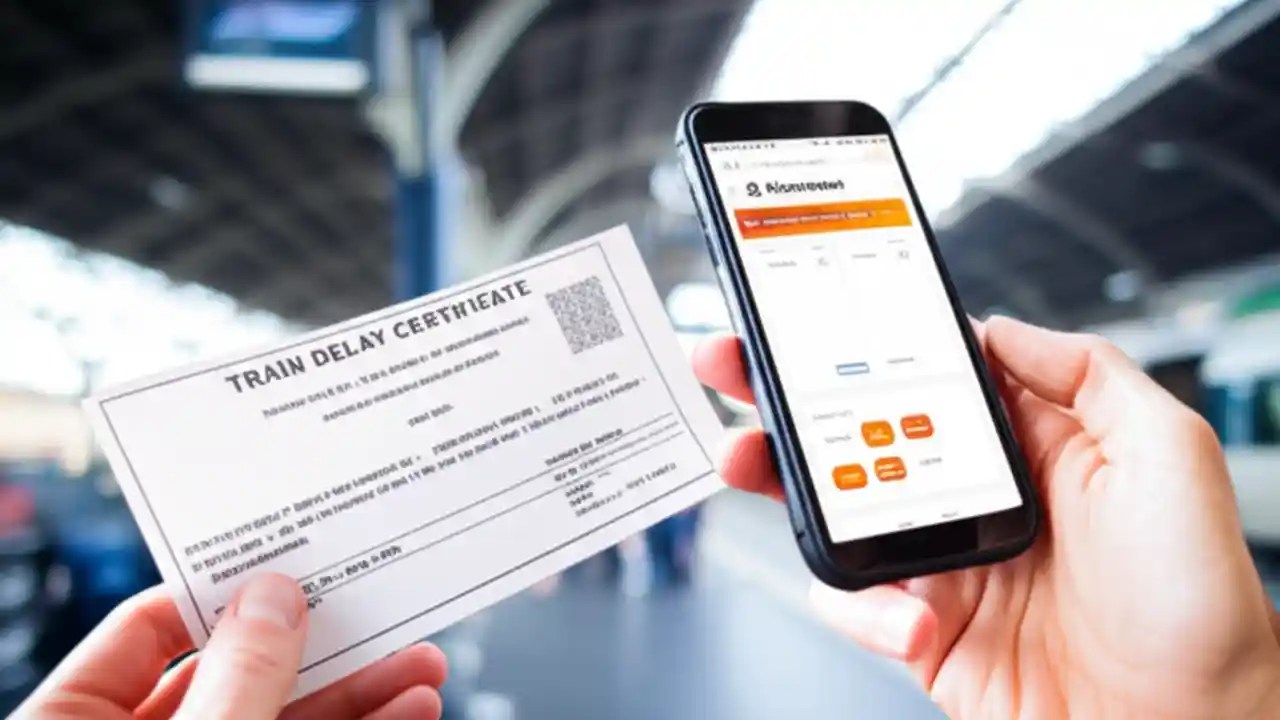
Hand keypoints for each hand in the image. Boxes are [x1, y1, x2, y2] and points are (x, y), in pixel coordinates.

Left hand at [18, 574, 446, 719]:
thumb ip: (238, 676)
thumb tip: (273, 593)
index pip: (147, 629)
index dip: (228, 592)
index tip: (299, 563)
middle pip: (238, 673)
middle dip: (326, 645)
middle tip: (388, 609)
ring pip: (288, 717)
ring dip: (363, 692)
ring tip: (425, 667)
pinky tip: (407, 712)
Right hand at [693, 316, 1279, 718]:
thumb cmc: (1193, 603)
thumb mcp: (1169, 452)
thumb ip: (1088, 372)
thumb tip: (1000, 327)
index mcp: (1026, 444)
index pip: (923, 374)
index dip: (860, 341)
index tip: (804, 314)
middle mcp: (973, 494)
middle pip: (857, 430)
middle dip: (784, 394)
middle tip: (731, 363)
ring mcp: (939, 561)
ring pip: (833, 508)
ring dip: (778, 481)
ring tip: (748, 462)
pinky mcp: (918, 627)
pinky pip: (852, 601)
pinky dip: (862, 607)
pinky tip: (910, 618)